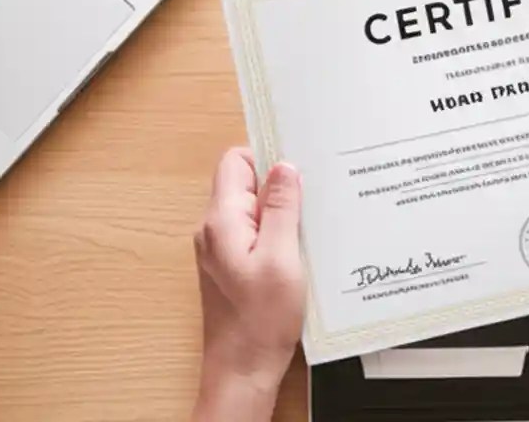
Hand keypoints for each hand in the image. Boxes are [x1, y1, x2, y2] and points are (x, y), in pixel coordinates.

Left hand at [193, 149, 304, 421]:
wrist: (243, 369)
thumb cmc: (259, 322)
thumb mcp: (281, 258)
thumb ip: (280, 208)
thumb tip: (284, 166)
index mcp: (221, 221)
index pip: (235, 162)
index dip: (267, 157)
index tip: (299, 163)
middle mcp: (215, 230)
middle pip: (246, 184)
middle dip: (281, 186)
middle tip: (313, 199)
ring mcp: (222, 248)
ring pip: (255, 209)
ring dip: (283, 213)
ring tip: (310, 228)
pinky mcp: (234, 265)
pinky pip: (257, 233)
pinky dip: (279, 234)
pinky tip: (301, 250)